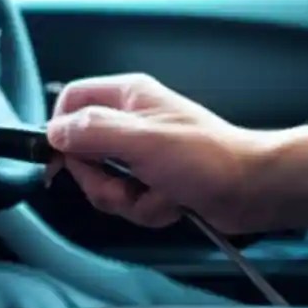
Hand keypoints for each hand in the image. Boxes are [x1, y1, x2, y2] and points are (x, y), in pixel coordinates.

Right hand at [46, 74, 307, 234]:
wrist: (253, 189)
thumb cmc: (208, 158)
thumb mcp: (143, 141)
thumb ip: (93, 133)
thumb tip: (54, 133)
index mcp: (127, 97)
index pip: (70, 104)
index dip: (60, 133)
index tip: (61, 161)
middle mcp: (130, 123)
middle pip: (80, 154)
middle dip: (102, 181)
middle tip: (128, 184)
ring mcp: (140, 155)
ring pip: (102, 185)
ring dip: (128, 200)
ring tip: (160, 194)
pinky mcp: (151, 182)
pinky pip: (126, 202)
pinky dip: (147, 209)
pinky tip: (171, 203)